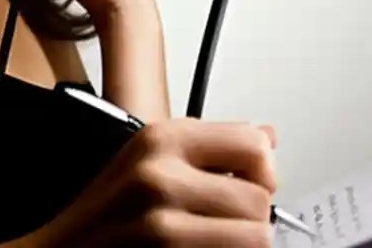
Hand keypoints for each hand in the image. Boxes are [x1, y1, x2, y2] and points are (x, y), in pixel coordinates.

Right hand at [19, 118, 278, 246]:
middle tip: (219, 224)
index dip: (260, 172)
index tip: (246, 185)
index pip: (255, 144)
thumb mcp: (148, 160)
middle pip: (259, 197)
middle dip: (250, 218)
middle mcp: (161, 174)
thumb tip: (268, 135)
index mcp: (161, 138)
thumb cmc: (104, 213)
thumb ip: (210, 148)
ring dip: (240, 244)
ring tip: (209, 240)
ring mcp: (162, 223)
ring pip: (255, 236)